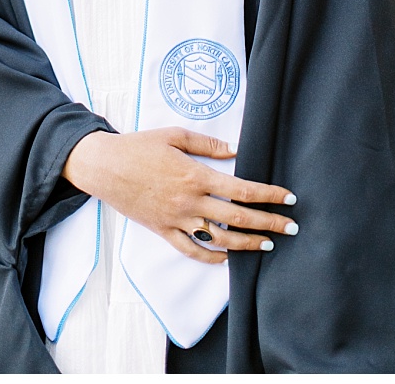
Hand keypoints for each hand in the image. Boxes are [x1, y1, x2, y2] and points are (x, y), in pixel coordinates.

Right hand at [62, 127, 297, 263]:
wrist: (102, 166)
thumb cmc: (136, 146)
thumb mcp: (172, 136)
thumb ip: (206, 144)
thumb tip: (235, 149)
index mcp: (194, 175)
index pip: (241, 189)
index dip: (269, 195)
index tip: (289, 198)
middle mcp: (189, 201)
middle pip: (238, 217)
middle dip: (269, 223)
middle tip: (292, 227)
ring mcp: (176, 219)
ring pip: (220, 239)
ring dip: (248, 243)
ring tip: (268, 243)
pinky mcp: (163, 230)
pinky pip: (192, 250)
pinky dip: (212, 257)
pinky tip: (228, 257)